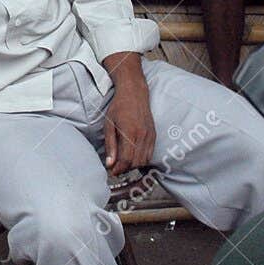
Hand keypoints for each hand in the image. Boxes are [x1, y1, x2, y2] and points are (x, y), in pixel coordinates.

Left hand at [103, 60, 155, 175]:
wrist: (134, 93)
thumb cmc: (119, 107)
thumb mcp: (109, 125)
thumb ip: (110, 145)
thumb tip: (109, 164)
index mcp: (130, 133)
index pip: (127, 160)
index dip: (119, 169)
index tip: (112, 172)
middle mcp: (142, 136)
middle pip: (136, 163)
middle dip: (126, 169)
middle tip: (116, 168)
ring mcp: (150, 135)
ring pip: (144, 160)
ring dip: (134, 165)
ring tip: (123, 163)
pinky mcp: (154, 135)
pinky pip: (150, 153)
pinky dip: (142, 159)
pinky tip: (133, 156)